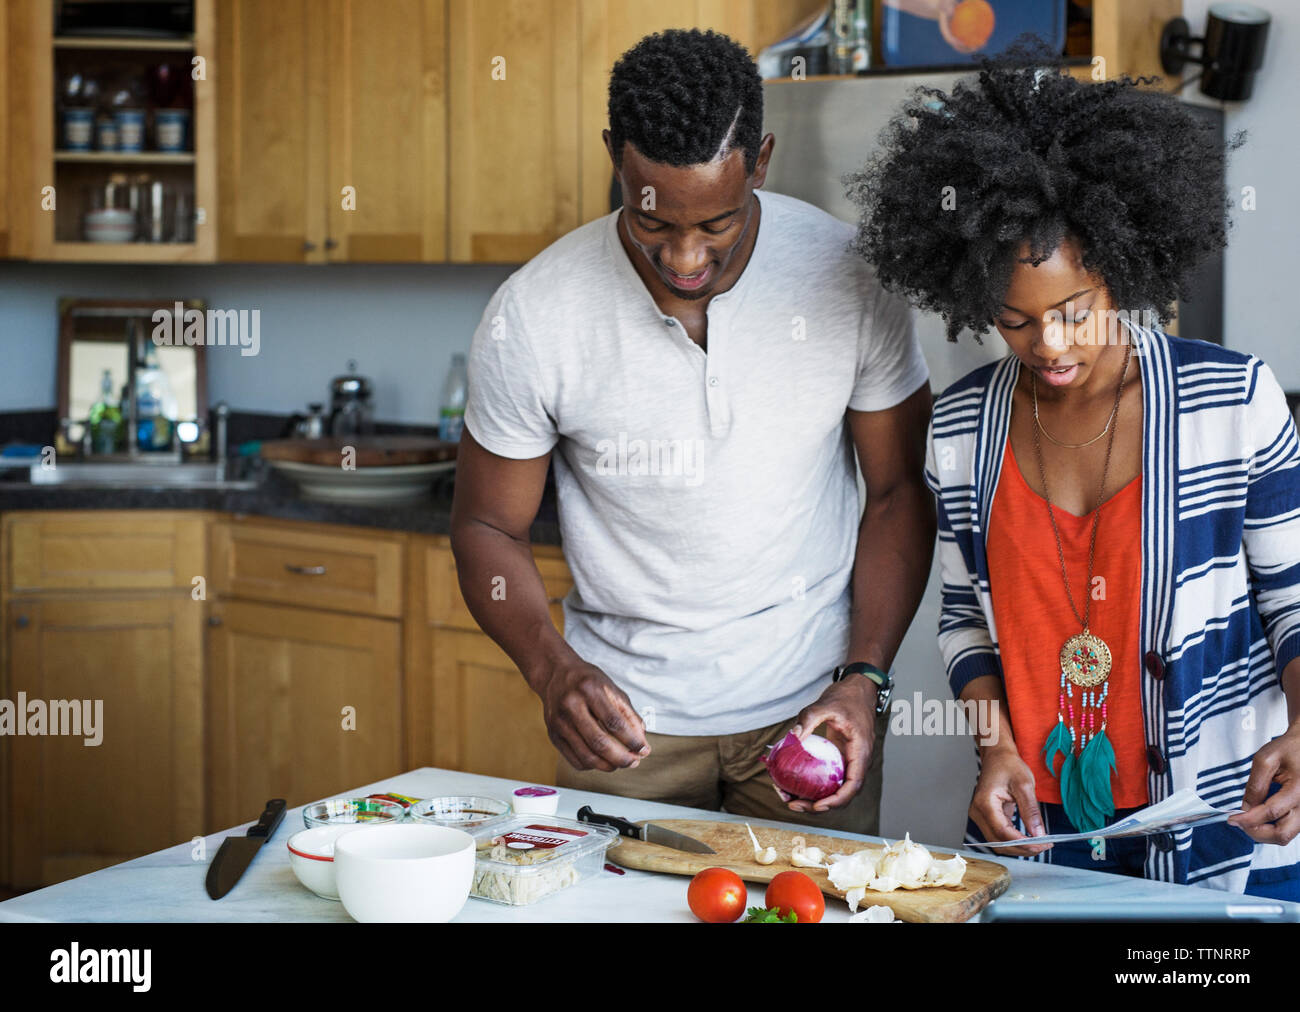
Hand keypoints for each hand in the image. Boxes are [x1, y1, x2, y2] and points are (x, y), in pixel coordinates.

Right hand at [528, 656, 648, 772]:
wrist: (556, 674)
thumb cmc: (587, 681)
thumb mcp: (611, 689)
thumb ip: (628, 714)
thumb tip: (641, 741)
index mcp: (590, 690)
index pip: (614, 722)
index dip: (632, 740)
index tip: (643, 750)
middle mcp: (571, 705)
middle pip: (599, 742)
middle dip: (621, 758)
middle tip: (634, 762)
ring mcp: (559, 722)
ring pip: (586, 755)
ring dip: (607, 766)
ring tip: (620, 764)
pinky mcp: (553, 735)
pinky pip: (574, 759)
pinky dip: (592, 765)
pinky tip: (601, 761)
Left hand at [784, 675, 877, 812]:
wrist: (860, 688)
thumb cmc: (847, 696)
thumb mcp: (826, 704)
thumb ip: (808, 719)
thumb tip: (791, 736)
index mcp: (860, 751)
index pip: (853, 785)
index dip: (836, 800)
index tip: (816, 805)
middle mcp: (858, 761)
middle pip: (843, 793)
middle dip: (820, 805)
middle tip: (793, 804)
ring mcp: (851, 761)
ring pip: (836, 788)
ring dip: (816, 798)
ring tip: (790, 798)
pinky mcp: (842, 758)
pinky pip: (830, 777)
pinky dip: (815, 785)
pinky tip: (795, 783)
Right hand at [969, 746, 1050, 856]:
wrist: (997, 756)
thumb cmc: (1008, 765)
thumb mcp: (1024, 785)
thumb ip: (1031, 811)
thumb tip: (1039, 834)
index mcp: (984, 803)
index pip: (1003, 832)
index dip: (1023, 843)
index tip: (1042, 845)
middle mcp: (978, 812)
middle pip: (999, 842)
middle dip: (1022, 848)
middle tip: (1044, 846)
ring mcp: (980, 816)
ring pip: (998, 842)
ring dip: (1018, 847)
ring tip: (1039, 844)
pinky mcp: (986, 817)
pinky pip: (999, 835)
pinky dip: (1014, 840)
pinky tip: (1029, 838)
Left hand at [1228, 726, 1299, 844]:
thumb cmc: (1288, 749)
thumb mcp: (1265, 759)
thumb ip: (1255, 785)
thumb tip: (1246, 808)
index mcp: (1299, 789)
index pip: (1271, 812)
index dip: (1248, 819)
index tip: (1232, 818)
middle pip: (1282, 834)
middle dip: (1257, 832)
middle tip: (1239, 822)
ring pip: (1286, 835)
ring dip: (1264, 832)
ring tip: (1247, 819)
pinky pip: (1289, 829)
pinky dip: (1272, 828)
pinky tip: (1259, 816)